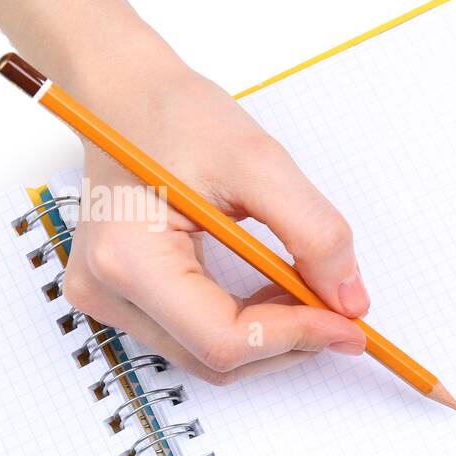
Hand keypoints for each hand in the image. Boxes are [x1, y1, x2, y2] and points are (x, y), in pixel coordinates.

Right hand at [63, 52, 368, 383]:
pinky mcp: (123, 298)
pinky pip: (196, 337)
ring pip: (209, 357)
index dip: (296, 337)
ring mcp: (108, 299)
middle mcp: (106, 291)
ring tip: (306, 289)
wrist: (125, 95)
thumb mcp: (260, 162)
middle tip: (340, 310)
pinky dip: (247, 324)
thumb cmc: (176, 116)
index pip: (223, 339)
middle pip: (216, 359)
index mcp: (128, 259)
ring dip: (270, 336)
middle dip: (288, 340)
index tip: (349, 324)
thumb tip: (349, 301)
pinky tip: (274, 288)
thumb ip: (313, 233)